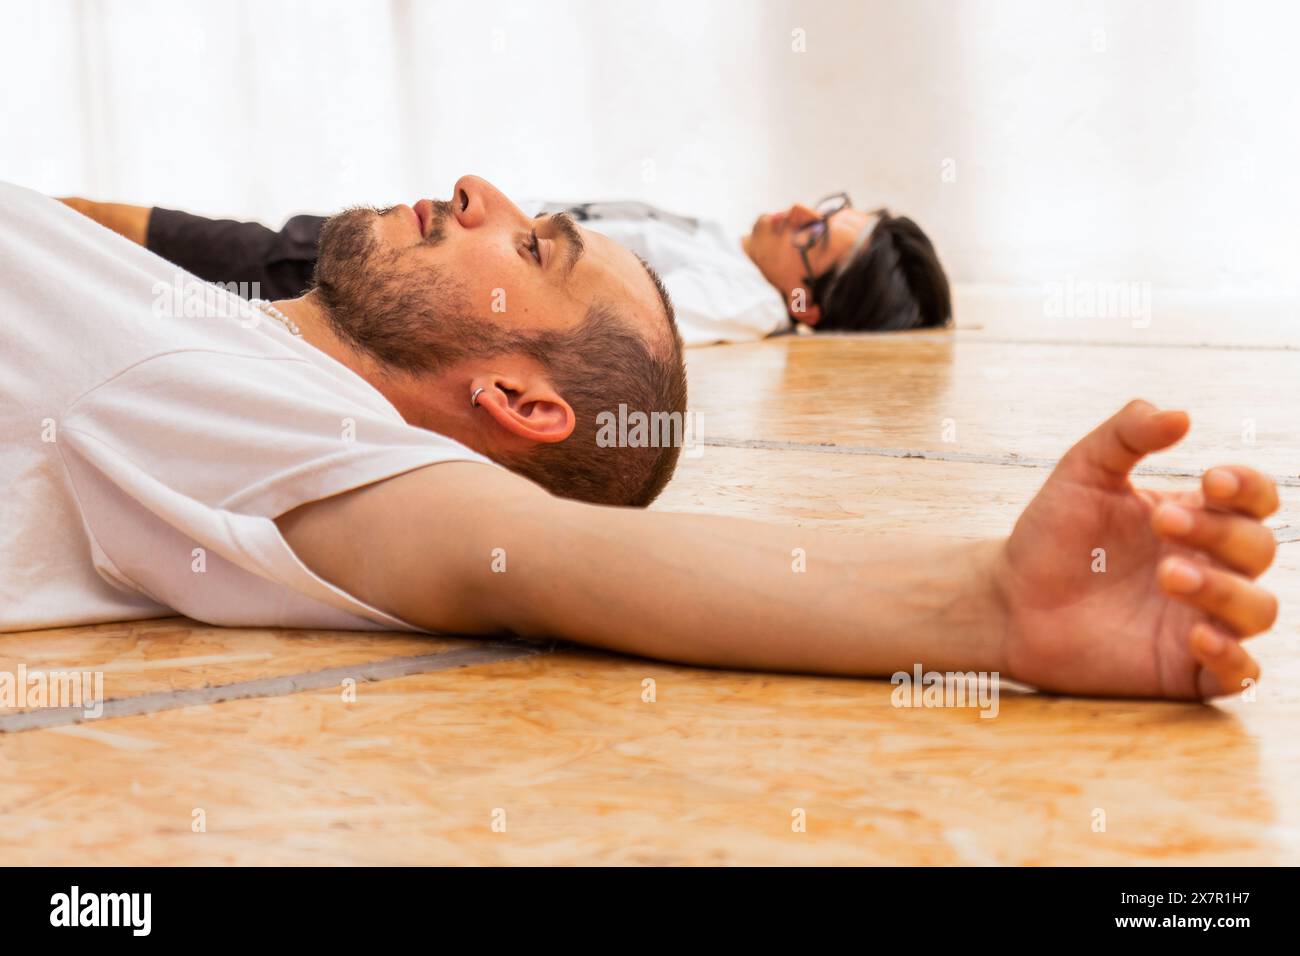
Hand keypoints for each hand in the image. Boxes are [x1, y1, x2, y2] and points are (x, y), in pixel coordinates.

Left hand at [996, 400, 1278, 699]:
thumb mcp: (1082, 473)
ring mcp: (1203, 620)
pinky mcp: (1185, 670)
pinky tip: (1198, 637)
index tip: (1209, 480)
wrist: (1009, 599)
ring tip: (1168, 576)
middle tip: (1160, 523)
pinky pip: (1239, 673)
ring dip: (1225, 590)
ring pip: (1258, 609)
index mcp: (1197, 519)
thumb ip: (1125, 435)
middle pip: (1257, 548)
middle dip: (1218, 532)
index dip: (1247, 487)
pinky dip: (1234, 657)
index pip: (1255, 500)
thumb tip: (1179, 414)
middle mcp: (1211, 568)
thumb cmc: (1051, 535)